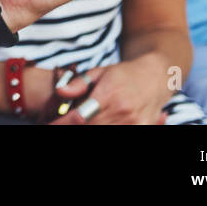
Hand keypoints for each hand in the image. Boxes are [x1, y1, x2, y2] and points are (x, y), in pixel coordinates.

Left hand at [50, 56, 170, 124]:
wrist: (157, 76)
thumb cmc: (124, 73)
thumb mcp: (100, 72)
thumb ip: (79, 83)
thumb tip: (59, 91)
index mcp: (108, 95)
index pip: (79, 117)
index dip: (62, 124)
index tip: (50, 124)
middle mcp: (122, 111)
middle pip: (90, 127)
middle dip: (72, 126)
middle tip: (62, 122)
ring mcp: (134, 123)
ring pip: (104, 132)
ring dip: (92, 126)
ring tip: (82, 119)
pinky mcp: (143, 128)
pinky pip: (120, 133)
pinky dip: (108, 128)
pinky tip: (103, 121)